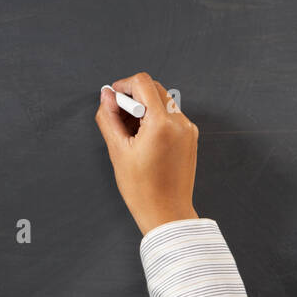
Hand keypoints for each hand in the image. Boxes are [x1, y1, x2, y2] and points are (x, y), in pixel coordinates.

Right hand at [95, 71, 198, 235]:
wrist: (168, 214)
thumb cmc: (143, 190)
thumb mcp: (118, 151)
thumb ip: (109, 118)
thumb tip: (106, 96)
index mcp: (162, 124)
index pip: (142, 83)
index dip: (123, 86)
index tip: (112, 98)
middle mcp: (180, 122)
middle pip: (154, 88)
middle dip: (133, 97)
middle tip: (118, 117)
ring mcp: (188, 129)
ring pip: (163, 101)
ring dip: (144, 107)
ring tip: (130, 132)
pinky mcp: (190, 137)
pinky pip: (171, 116)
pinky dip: (155, 118)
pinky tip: (143, 138)